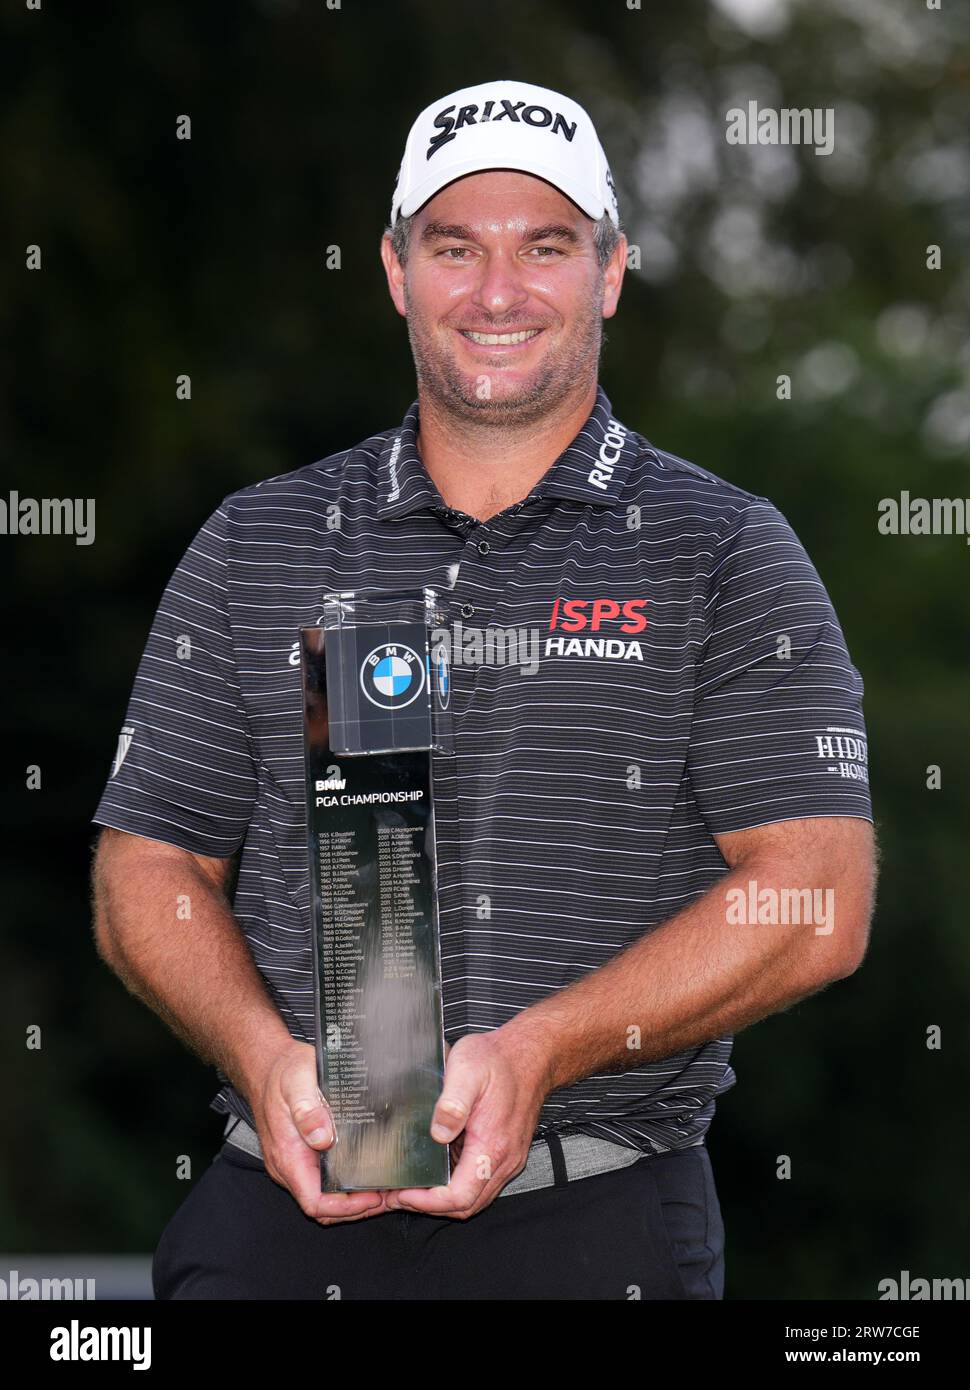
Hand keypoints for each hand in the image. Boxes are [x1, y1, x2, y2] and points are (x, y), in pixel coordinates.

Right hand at [248, 1039, 389, 1224]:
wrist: (267, 1066)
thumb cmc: (282, 1072)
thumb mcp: (297, 1081)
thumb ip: (307, 1110)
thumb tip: (322, 1138)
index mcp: (288, 1156)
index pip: (314, 1202)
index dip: (344, 1208)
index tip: (371, 1197)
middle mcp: (290, 1166)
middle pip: (324, 1206)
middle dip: (358, 1207)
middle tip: (390, 1195)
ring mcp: (297, 1162)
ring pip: (327, 1196)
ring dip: (356, 1198)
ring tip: (386, 1189)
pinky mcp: (305, 1154)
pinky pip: (326, 1181)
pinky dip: (349, 1184)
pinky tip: (370, 1173)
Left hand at [384, 1027, 548, 1219]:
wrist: (529, 1056)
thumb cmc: (499, 1060)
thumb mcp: (468, 1069)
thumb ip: (452, 1102)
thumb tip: (437, 1132)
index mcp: (492, 1145)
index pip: (460, 1196)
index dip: (427, 1202)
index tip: (402, 1193)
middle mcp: (503, 1160)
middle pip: (466, 1205)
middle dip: (429, 1207)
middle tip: (398, 1195)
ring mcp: (505, 1159)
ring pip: (474, 1198)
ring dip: (442, 1200)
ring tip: (411, 1187)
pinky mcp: (503, 1154)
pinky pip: (479, 1182)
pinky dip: (455, 1186)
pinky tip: (435, 1171)